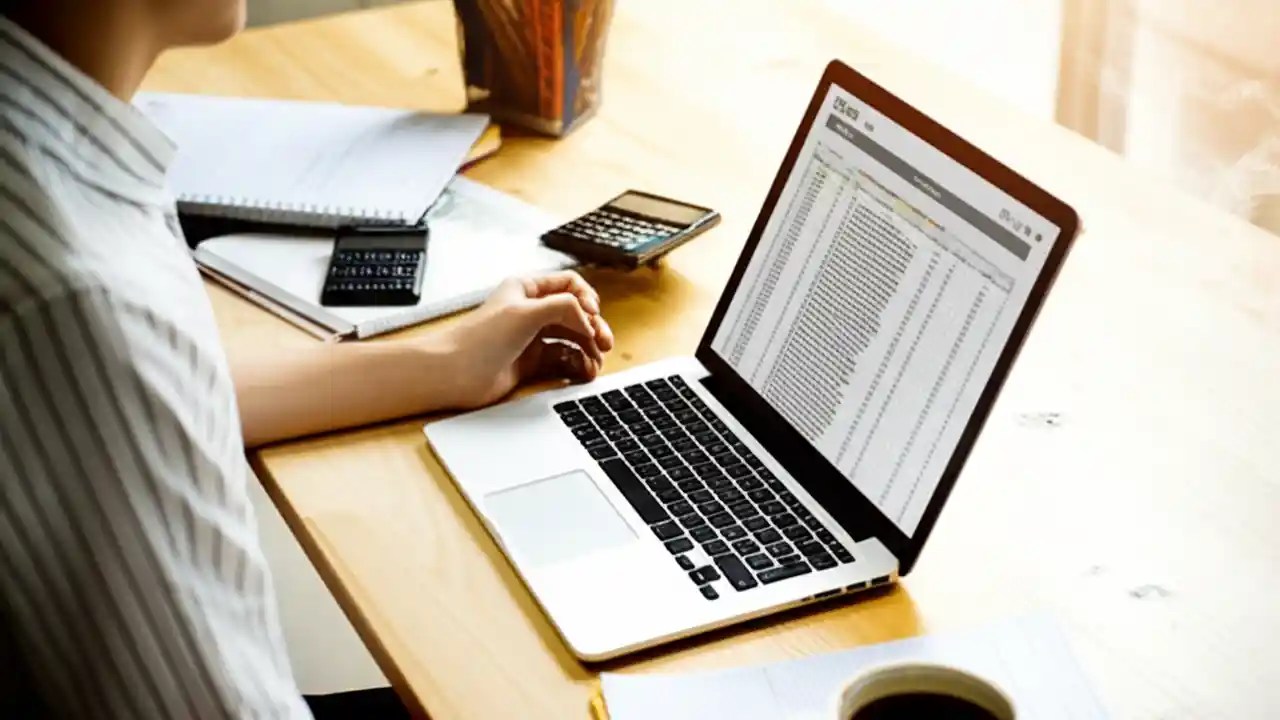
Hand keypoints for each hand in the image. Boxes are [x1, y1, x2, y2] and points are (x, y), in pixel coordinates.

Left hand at [442, 271, 614, 408]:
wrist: (453, 374)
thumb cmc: (478, 339)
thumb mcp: (525, 312)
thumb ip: (563, 307)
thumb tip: (588, 317)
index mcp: (527, 289)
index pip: (569, 285)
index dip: (586, 298)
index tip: (592, 315)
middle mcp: (531, 311)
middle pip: (576, 314)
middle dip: (593, 327)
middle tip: (604, 343)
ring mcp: (532, 337)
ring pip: (572, 338)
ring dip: (588, 348)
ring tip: (596, 362)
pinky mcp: (532, 362)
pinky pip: (564, 359)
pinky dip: (578, 364)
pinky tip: (584, 371)